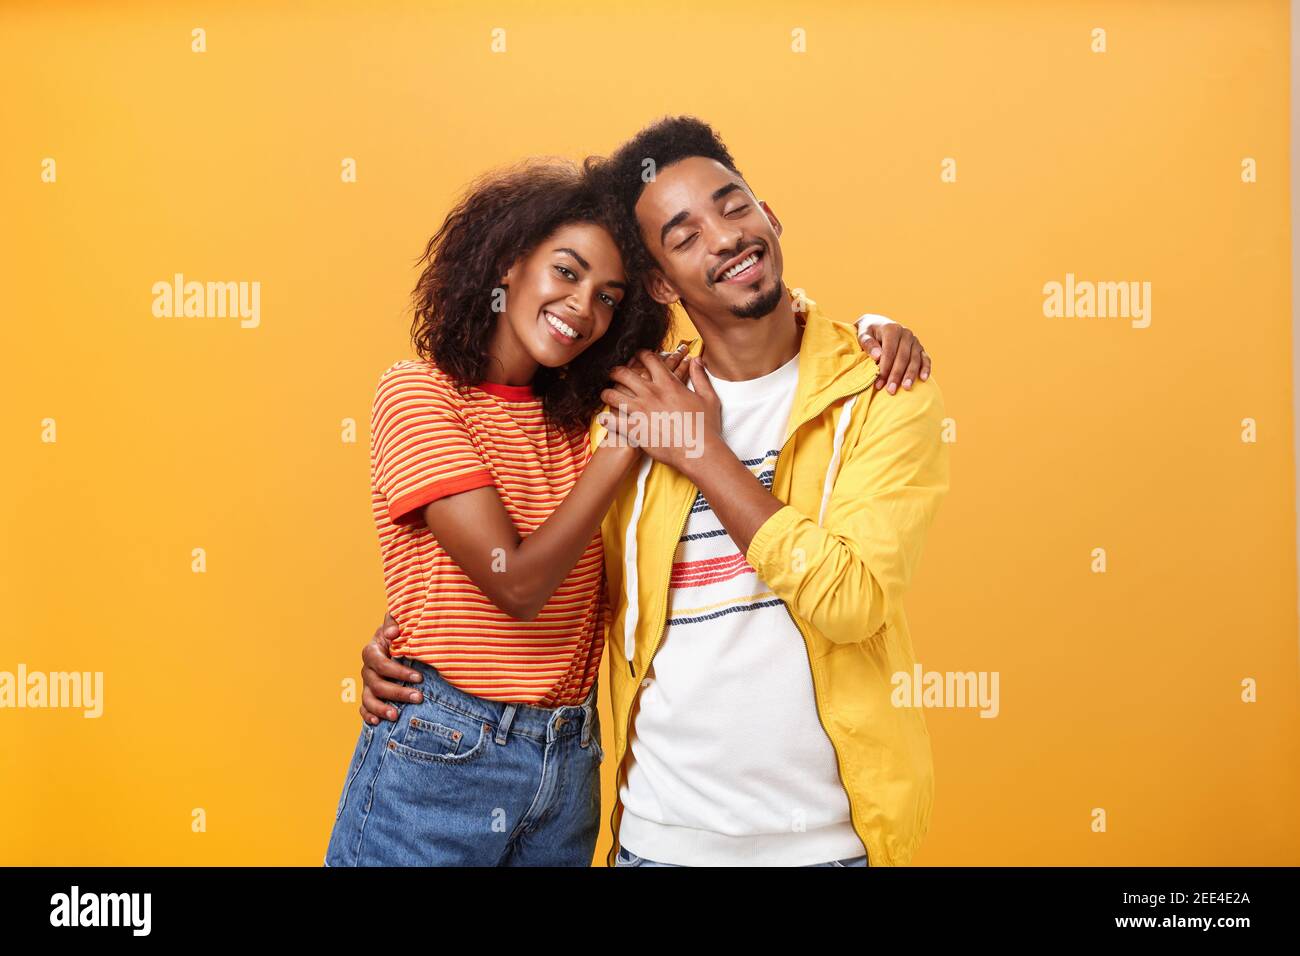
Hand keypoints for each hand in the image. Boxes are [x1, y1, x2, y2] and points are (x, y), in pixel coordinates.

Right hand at [359, 615, 421, 724]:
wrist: (396, 644)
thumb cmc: (400, 634)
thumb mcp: (397, 624)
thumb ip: (394, 623)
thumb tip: (392, 632)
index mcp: (372, 651)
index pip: (381, 663)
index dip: (398, 672)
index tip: (419, 678)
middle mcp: (367, 670)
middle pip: (377, 684)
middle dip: (398, 692)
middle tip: (418, 698)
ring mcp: (366, 684)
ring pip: (368, 699)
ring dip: (381, 708)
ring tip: (396, 716)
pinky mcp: (368, 696)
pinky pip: (363, 708)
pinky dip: (368, 716)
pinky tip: (378, 723)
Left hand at [599, 350, 720, 471]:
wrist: (699, 451)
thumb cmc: (705, 427)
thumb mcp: (708, 397)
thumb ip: (700, 376)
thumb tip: (697, 360)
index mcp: (668, 384)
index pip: (649, 360)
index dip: (641, 354)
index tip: (636, 356)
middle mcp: (651, 394)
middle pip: (624, 374)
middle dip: (616, 371)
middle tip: (613, 374)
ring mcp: (640, 411)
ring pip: (613, 395)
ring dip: (607, 394)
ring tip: (605, 395)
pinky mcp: (634, 429)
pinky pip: (612, 421)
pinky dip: (605, 419)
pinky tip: (603, 418)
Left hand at [857, 320, 930, 393]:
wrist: (878, 325)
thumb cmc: (869, 333)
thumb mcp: (863, 335)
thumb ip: (868, 344)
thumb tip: (877, 356)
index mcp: (891, 329)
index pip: (889, 352)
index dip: (884, 369)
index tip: (879, 384)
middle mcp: (905, 334)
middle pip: (902, 357)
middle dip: (896, 375)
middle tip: (890, 391)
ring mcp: (914, 340)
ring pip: (914, 359)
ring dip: (910, 375)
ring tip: (906, 388)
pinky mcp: (919, 347)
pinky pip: (925, 358)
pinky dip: (926, 368)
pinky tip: (923, 379)